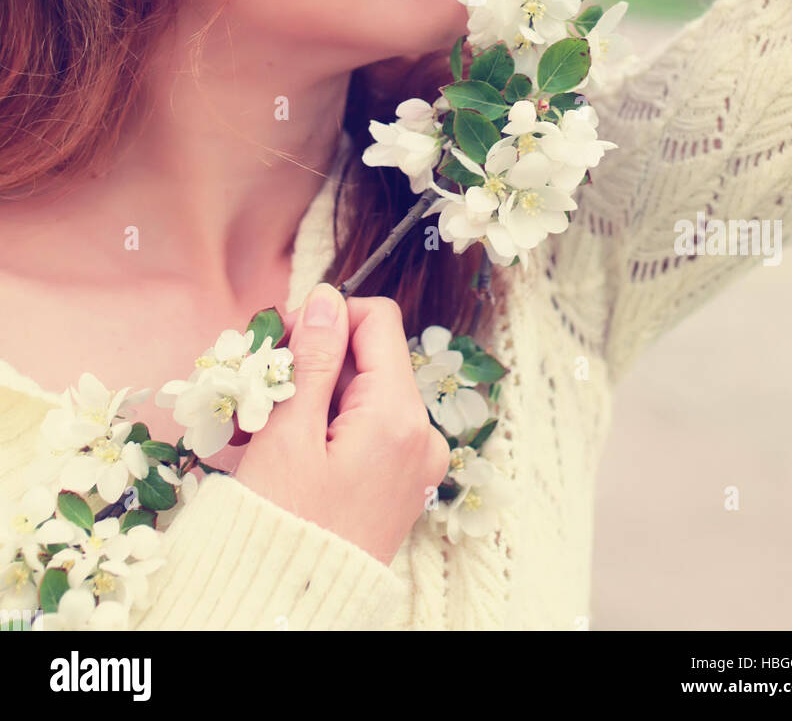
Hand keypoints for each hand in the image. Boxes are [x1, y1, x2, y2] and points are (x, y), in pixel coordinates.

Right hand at [234, 284, 451, 565]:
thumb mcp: (289, 433)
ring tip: (252, 425)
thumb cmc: (283, 526)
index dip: (326, 318)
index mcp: (400, 416)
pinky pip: (364, 431)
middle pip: (368, 358)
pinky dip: (322, 426)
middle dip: (310, 361)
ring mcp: (414, 462)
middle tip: (254, 385)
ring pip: (360, 394)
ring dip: (307, 395)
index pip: (377, 320)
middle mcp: (421, 434)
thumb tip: (326, 297)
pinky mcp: (399, 483)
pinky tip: (274, 446)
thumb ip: (313, 358)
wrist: (288, 611)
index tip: (281, 341)